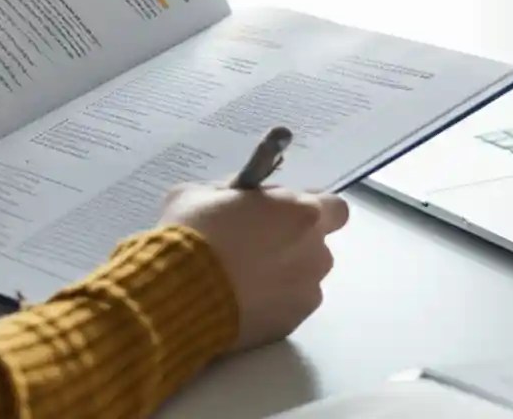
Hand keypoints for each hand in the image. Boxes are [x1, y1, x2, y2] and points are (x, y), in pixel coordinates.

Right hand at [159, 184, 348, 351]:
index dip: (311, 210)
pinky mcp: (292, 322)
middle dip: (293, 244)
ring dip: (284, 274)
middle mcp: (316, 251)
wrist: (177, 292)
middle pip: (317, 244)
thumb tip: (239, 197)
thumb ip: (232, 191)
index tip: (283, 215)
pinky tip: (241, 302)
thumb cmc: (193, 233)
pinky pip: (289, 305)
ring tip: (243, 280)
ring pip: (304, 277)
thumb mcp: (202, 193)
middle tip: (255, 247)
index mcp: (303, 212)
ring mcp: (307, 290)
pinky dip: (272, 303)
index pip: (335, 208)